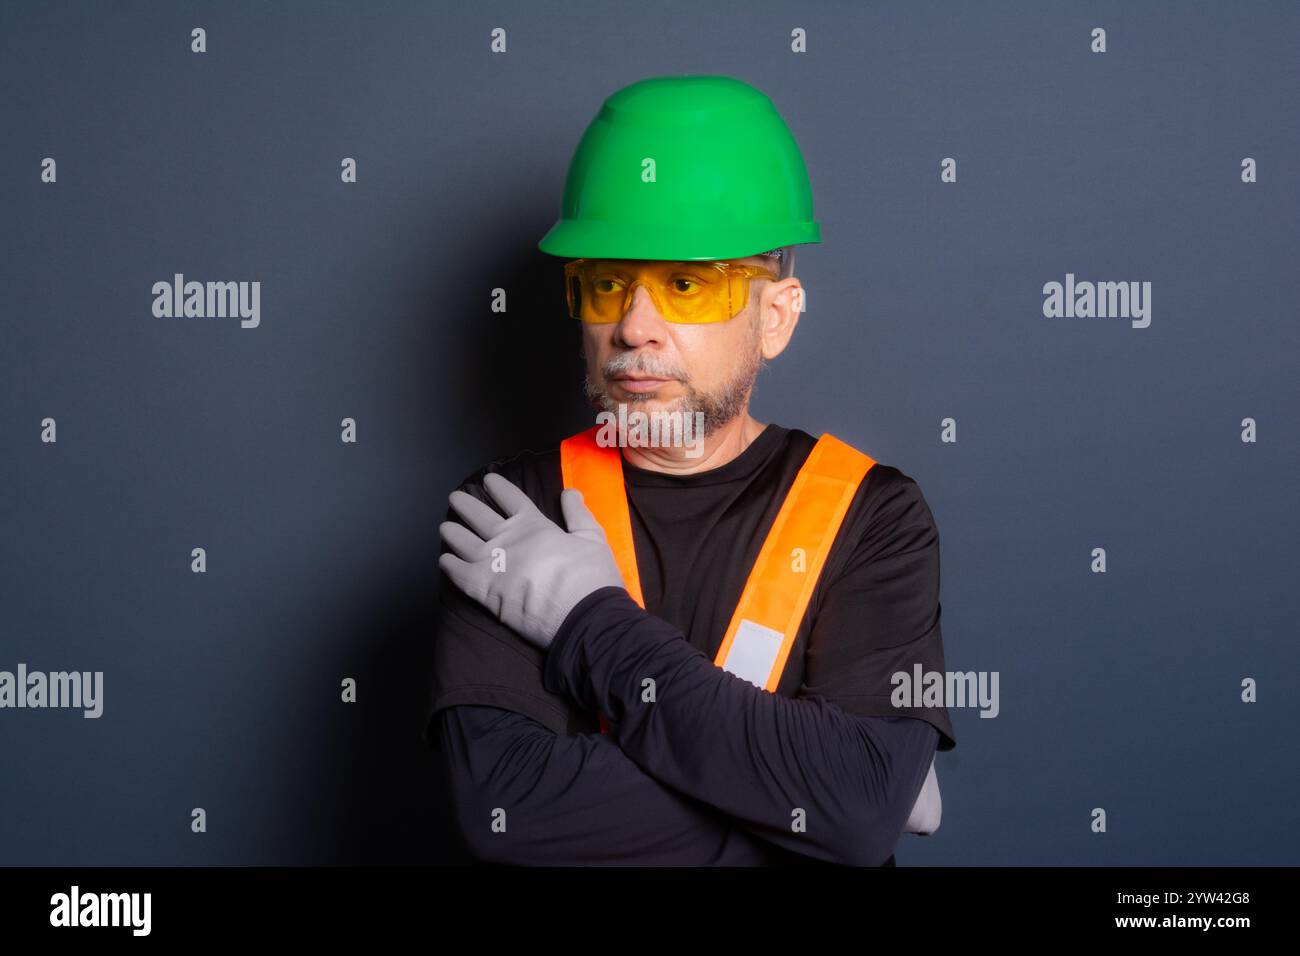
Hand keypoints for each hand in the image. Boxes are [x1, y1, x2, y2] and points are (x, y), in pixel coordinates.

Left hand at [438, 472, 625, 648]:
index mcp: (534, 525)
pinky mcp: (484, 591)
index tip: (487, 480)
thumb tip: (569, 492)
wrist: (583, 617)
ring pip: (463, 543)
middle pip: (480, 517)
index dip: (498, 488)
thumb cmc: (591, 577)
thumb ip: (578, 513)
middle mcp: (508, 540)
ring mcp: (493, 564)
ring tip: (445, 527)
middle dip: (466, 506)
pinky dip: (450, 566)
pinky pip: (459, 574)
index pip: (511, 498)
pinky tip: (445, 560)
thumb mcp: (593, 538)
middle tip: (455, 498)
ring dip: (453, 533)